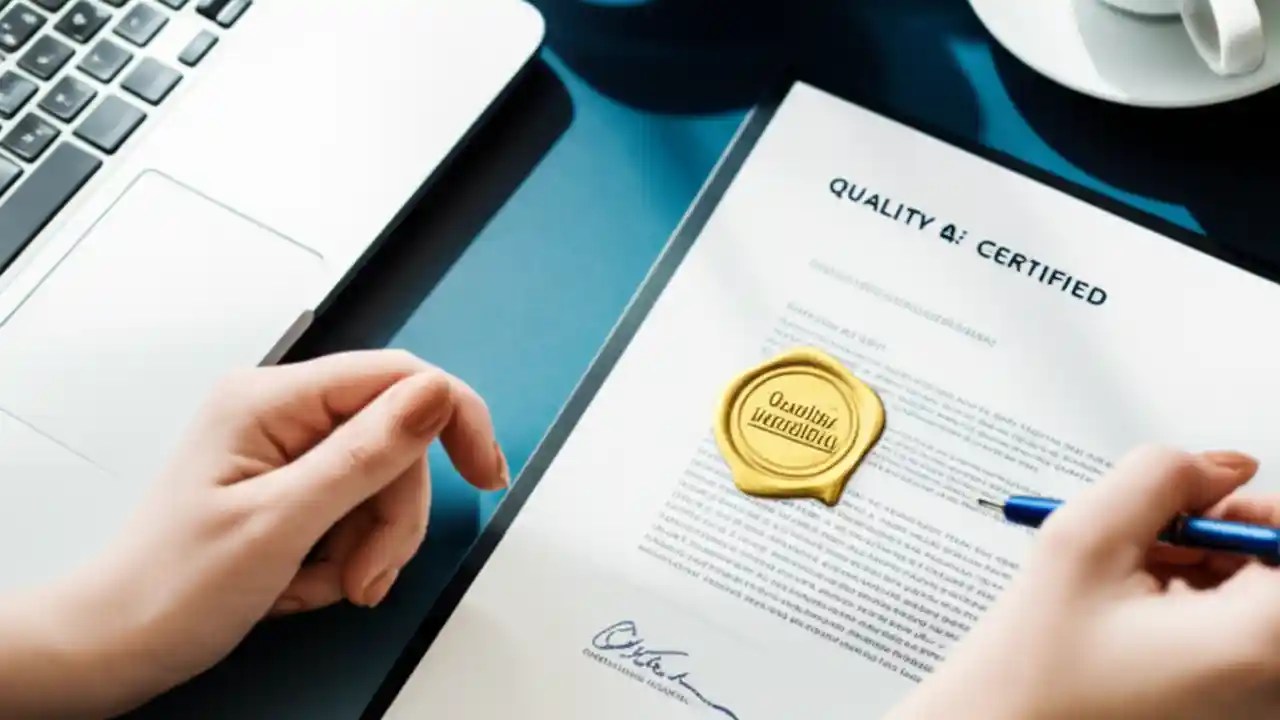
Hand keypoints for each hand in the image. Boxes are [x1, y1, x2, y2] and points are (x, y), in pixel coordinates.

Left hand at [0, 350, 506, 718]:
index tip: (485, 472)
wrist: (117, 645)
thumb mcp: (279, 523)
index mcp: (270, 400)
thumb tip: (435, 395)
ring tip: (325, 584)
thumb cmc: (168, 588)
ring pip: (385, 483)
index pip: (398, 377)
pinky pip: (360, 511)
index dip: (453, 420)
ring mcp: (287, 451)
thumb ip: (365, 455)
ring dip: (371, 545)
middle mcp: (281, 413)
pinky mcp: (292, 486)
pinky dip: (350, 555)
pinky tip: (306, 580)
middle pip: (397, 442)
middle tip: (365, 572)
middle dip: (393, 517)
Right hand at [886, 445, 1279, 719]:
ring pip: (1255, 603)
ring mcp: (1253, 705)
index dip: (1251, 511)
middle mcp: (1272, 685)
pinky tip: (1135, 616)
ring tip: (1127, 587)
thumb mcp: (1084, 540)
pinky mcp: (1229, 709)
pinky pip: (1237, 640)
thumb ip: (1159, 476)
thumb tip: (1223, 467)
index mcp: (1258, 644)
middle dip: (1220, 541)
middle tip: (1146, 546)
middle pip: (1277, 573)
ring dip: (1203, 575)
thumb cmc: (1034, 669)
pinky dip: (1195, 612)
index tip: (1200, 506)